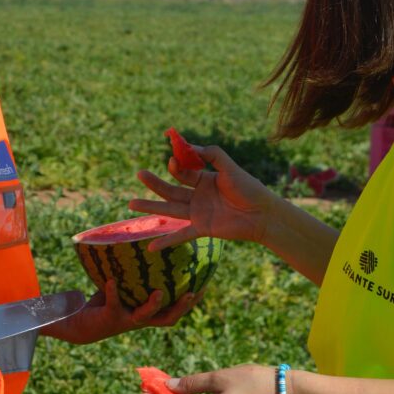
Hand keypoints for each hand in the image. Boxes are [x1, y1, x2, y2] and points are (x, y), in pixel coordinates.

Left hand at [45, 279, 201, 344]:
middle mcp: (140, 319)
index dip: (191, 301)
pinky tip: (110, 280)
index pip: (175, 308)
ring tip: (159, 292)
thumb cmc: (104, 301)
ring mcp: (126, 320)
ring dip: (153, 305)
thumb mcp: (123, 286)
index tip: (205, 284)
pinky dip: (112, 292)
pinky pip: (113, 304)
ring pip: (145, 316)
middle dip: (182, 307)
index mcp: (148, 312)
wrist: (79, 323)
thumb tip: (144, 243)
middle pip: (168, 318)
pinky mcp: (109, 317)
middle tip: (192, 292)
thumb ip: (133, 272)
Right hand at [130, 145, 277, 249]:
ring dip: (151, 206)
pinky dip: (166, 241)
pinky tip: (151, 247)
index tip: (171, 160)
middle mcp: (197, 196)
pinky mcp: (202, 228)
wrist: (262, 214)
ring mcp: (198, 213)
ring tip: (131, 203)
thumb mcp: (229, 166)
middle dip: (154, 183)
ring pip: (169, 208)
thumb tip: (189, 146)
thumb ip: (211, 154)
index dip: (176, 165)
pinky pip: (181, 235)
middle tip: (139, 174)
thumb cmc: (249, 188)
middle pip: (170, 189)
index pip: (183, 171)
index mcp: (203, 179)